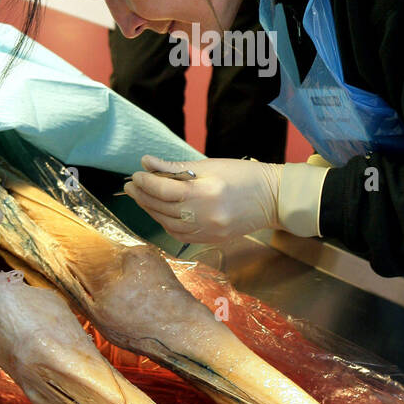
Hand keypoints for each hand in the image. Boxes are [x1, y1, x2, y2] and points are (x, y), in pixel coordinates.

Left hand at [123, 156, 281, 244]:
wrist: (273, 199)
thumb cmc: (243, 176)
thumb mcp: (210, 165)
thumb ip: (176, 168)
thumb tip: (147, 163)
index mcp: (205, 193)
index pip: (164, 190)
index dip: (146, 182)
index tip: (135, 174)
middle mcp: (205, 216)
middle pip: (162, 208)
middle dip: (143, 196)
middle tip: (131, 186)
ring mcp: (208, 232)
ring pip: (167, 223)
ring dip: (151, 210)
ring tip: (141, 197)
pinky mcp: (211, 240)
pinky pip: (180, 234)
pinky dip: (166, 223)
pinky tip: (160, 212)